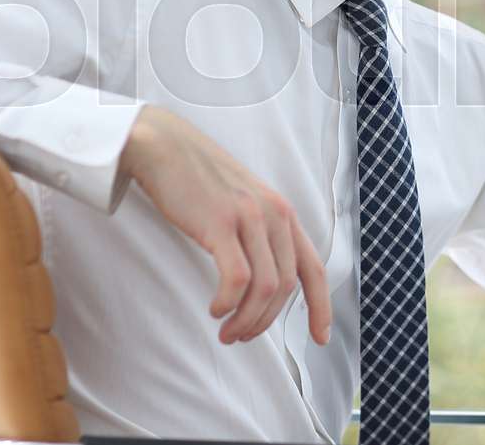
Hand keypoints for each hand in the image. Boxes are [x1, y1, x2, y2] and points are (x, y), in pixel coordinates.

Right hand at [119, 104, 332, 346]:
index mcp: (283, 213)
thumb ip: (261, 233)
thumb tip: (266, 282)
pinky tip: (215, 309)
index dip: (321, 307)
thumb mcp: (244, 203)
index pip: (313, 268)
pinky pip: (236, 278)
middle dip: (265, 322)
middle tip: (241, 337)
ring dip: (247, 320)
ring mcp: (249, 217)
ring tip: (227, 332)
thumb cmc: (198, 181)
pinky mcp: (220, 222)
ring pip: (265, 288)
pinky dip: (228, 303)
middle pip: (286, 287)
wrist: (164, 146)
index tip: (320, 338)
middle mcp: (274, 214)